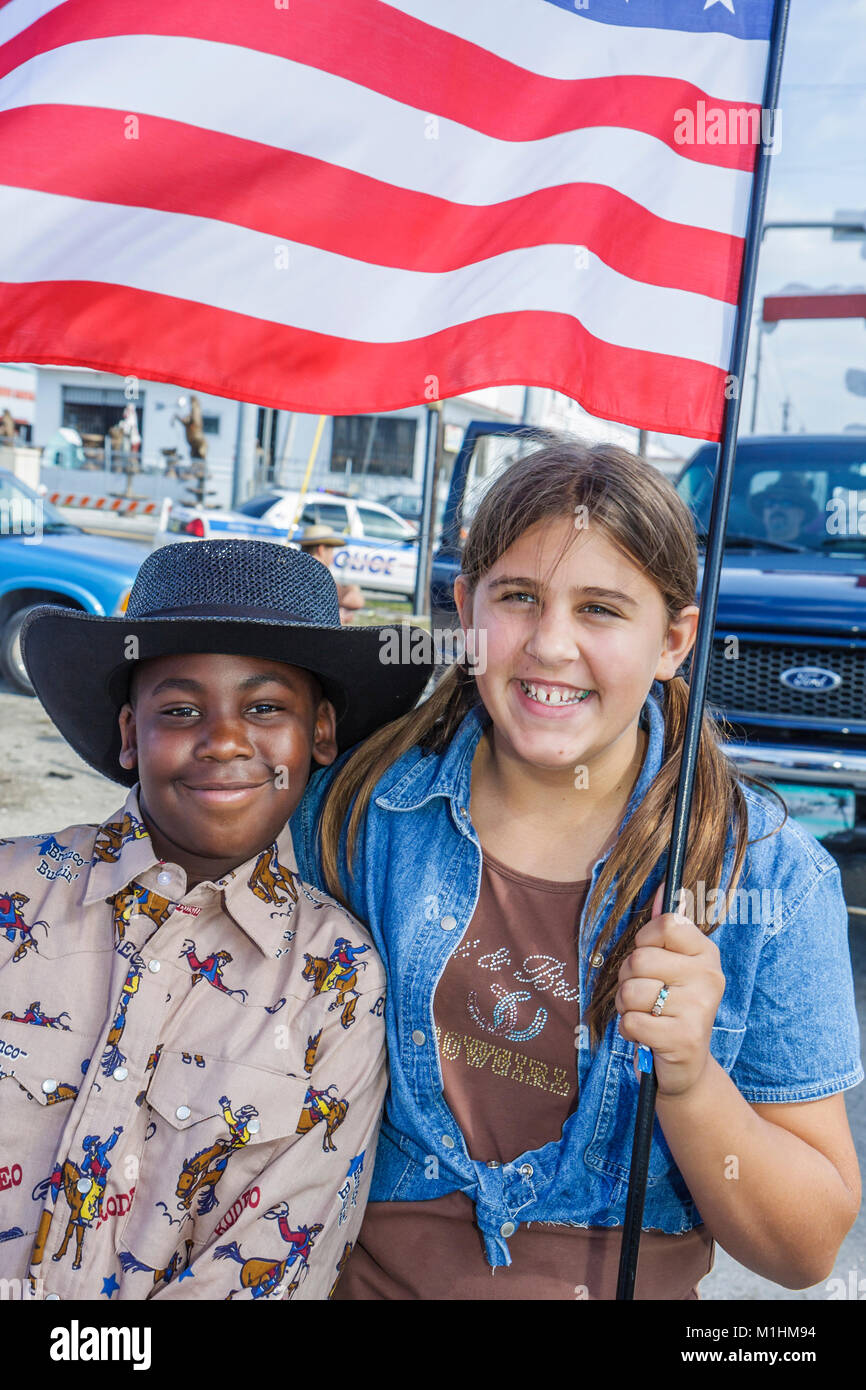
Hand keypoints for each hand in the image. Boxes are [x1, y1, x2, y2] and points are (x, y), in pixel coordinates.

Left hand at [615, 883, 725, 1098]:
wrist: (687, 1066)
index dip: (645, 941)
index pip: (665, 923)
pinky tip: (648, 1035)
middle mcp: (710, 976)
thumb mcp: (672, 965)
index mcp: (706, 952)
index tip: (652, 959)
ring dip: (628, 1007)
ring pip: (631, 991)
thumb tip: (661, 887)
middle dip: (629, 979)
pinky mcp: (684, 1038)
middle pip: (639, 959)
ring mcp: (700, 1008)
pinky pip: (631, 1021)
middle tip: (647, 996)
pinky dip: (630, 1031)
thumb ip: (665, 928)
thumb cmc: (671, 1007)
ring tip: (648, 1015)